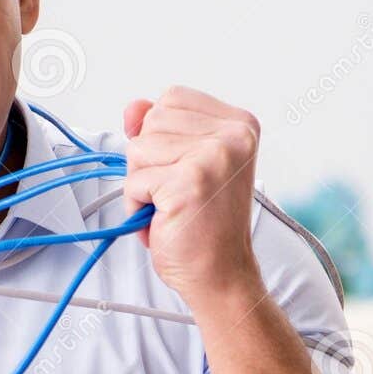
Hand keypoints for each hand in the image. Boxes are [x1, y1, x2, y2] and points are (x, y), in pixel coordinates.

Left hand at [122, 86, 264, 309]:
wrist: (221, 274)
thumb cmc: (206, 225)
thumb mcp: (185, 164)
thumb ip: (160, 128)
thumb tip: (133, 107)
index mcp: (239, 124)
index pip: (171, 99)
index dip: (162, 136)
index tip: (185, 170)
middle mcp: (232, 136)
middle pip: (152, 121)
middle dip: (150, 162)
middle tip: (178, 193)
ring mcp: (213, 157)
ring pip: (137, 149)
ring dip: (142, 185)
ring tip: (171, 207)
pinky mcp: (188, 182)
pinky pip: (134, 181)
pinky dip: (138, 206)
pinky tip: (165, 219)